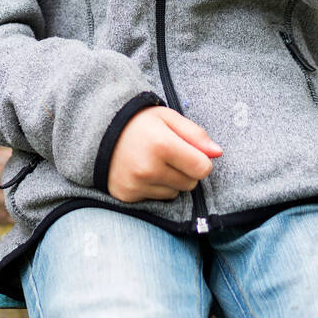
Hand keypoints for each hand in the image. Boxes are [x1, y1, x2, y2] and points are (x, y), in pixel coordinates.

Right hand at [107, 106, 222, 202]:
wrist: (99, 130)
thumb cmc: (139, 122)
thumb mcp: (168, 117)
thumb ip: (195, 134)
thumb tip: (218, 153)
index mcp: (162, 145)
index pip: (202, 168)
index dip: (201, 159)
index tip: (190, 151)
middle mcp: (149, 168)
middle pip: (191, 183)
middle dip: (185, 170)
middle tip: (168, 154)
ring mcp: (137, 184)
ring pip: (175, 193)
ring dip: (170, 180)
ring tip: (153, 161)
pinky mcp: (128, 196)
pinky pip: (157, 200)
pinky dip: (154, 188)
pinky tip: (142, 172)